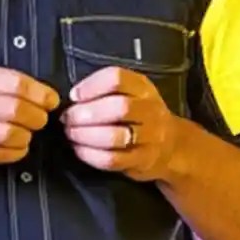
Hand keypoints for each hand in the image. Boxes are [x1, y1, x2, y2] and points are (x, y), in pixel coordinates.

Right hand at [0, 60, 59, 166]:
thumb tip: (36, 91)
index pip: (15, 83)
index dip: (40, 93)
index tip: (51, 100)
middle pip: (14, 109)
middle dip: (36, 117)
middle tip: (41, 119)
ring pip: (6, 133)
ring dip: (25, 136)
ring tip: (27, 134)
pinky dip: (11, 153)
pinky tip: (16, 148)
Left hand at [61, 66, 179, 181]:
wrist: (171, 145)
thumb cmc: (141, 115)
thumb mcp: (133, 92)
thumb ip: (107, 89)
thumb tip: (74, 97)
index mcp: (143, 88)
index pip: (117, 79)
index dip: (91, 86)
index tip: (74, 95)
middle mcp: (150, 110)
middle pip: (119, 107)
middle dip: (86, 113)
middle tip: (68, 118)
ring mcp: (149, 137)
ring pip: (115, 136)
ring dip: (86, 135)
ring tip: (71, 133)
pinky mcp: (142, 161)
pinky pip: (113, 159)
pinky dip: (90, 155)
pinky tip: (79, 149)